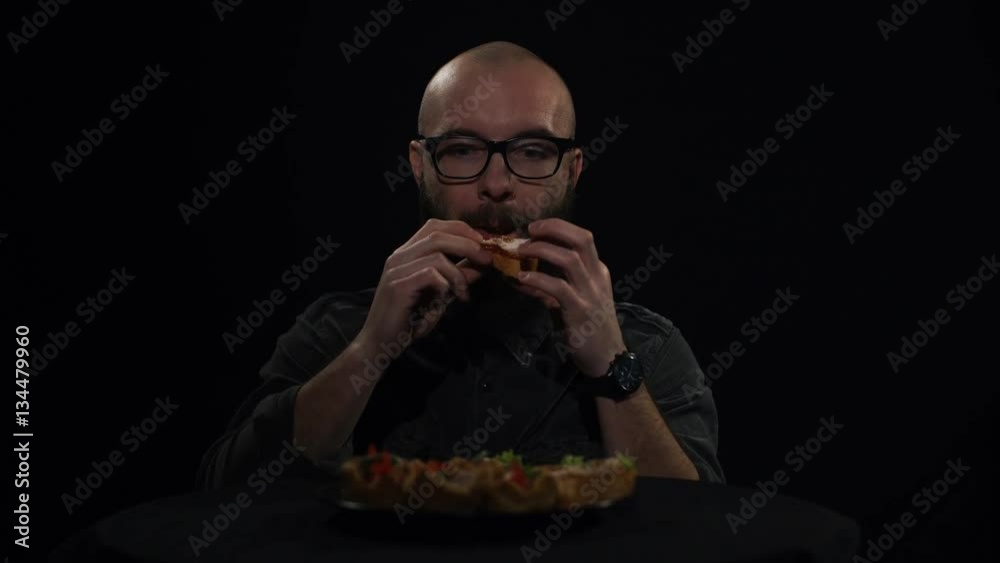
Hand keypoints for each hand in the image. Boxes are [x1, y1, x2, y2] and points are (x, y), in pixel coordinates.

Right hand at [358, 219, 493, 352]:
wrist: (381, 343)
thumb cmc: (409, 320)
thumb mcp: (440, 295)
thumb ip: (457, 277)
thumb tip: (481, 265)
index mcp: (407, 254)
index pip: (435, 226)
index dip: (462, 230)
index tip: (485, 243)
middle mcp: (399, 256)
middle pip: (438, 233)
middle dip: (468, 244)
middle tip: (488, 260)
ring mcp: (396, 269)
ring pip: (437, 254)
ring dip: (459, 273)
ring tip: (464, 293)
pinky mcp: (398, 285)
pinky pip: (430, 274)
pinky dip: (446, 285)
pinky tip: (447, 300)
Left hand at [514, 219, 626, 376]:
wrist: (607, 358)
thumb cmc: (589, 328)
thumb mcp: (573, 301)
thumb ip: (553, 287)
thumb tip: (524, 277)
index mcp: (598, 271)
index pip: (582, 237)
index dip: (558, 227)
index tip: (535, 228)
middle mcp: (597, 276)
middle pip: (581, 239)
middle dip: (553, 228)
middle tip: (529, 230)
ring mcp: (590, 292)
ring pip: (569, 259)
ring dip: (541, 250)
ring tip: (520, 252)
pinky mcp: (580, 310)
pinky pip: (558, 287)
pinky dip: (538, 279)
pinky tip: (521, 278)